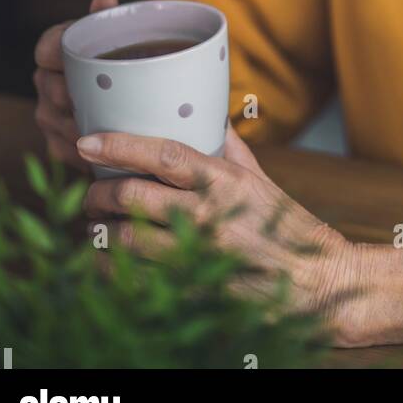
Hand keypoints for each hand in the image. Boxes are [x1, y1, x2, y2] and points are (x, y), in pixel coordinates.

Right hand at [33, 0, 119, 175]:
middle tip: (108, 97)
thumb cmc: (129, 61)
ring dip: (87, 125)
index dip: (59, 53)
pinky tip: (114, 150)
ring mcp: (49, 117)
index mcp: (56, 52)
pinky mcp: (59, 147)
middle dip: (78, 94)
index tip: (83, 58)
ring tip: (118, 125)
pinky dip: (92, 151)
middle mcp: (46, 83)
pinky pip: (70, 151)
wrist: (136, 99)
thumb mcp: (125, 37)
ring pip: (60, 123)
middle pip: (52, 88)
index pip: (46, 47)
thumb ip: (110, 17)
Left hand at [78, 123, 364, 341]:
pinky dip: (112, 271)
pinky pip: (136, 280)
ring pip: (127, 240)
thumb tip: (204, 113)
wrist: (315, 281)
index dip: (120, 145)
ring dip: (100, 234)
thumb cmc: (287, 226)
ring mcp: (200, 255)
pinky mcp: (194, 289)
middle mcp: (210, 214)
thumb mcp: (260, 178)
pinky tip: (106, 264)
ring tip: (94, 228)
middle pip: (134, 196)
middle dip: (98, 194)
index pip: (163, 153)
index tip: (87, 141)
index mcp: (225, 180)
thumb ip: (228, 147)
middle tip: (89, 194)